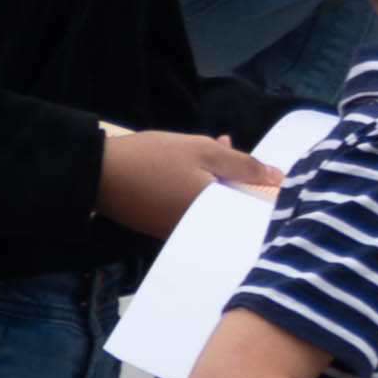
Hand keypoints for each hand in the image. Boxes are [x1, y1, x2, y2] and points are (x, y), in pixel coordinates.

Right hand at [96, 125, 280, 236]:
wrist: (98, 172)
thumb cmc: (154, 158)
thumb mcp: (206, 151)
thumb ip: (245, 166)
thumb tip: (278, 178)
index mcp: (209, 215)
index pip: (248, 213)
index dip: (260, 190)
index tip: (269, 175)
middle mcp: (193, 231)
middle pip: (229, 206)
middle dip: (238, 177)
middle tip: (232, 148)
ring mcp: (173, 230)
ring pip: (209, 203)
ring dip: (218, 177)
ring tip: (218, 146)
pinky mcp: (158, 225)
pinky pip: (189, 206)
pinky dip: (198, 185)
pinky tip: (195, 161)